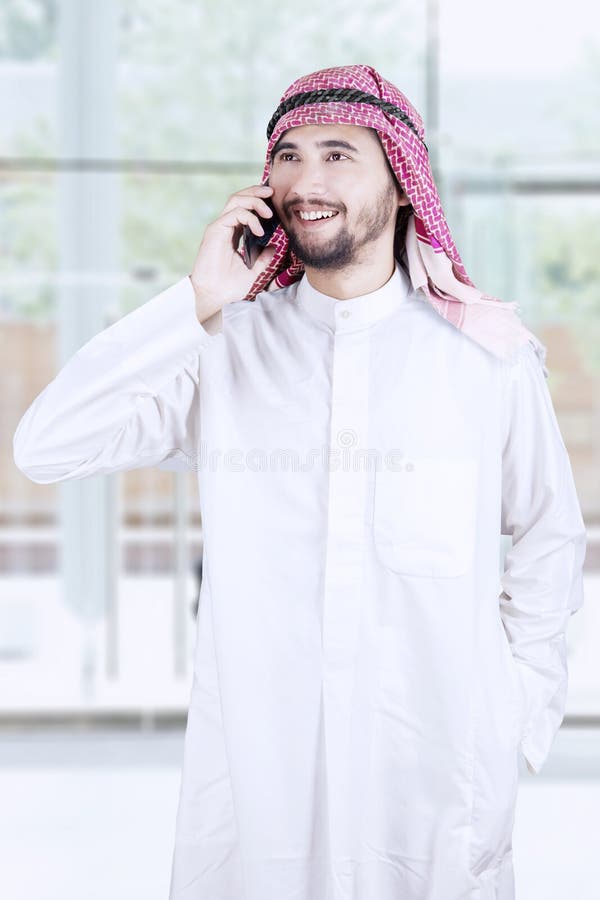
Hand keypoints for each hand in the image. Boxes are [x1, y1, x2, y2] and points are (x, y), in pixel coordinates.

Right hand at [190, 184, 277, 322]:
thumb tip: (275, 247)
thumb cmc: (229, 286)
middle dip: (256, 192)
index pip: (244, 208)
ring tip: (269, 213)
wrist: (215, 296)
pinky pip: (234, 214)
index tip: (274, 204)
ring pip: (236, 200)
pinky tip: (259, 231)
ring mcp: (219, 227)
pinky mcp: (215, 230)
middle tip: (272, 193)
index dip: (258, 201)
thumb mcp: (254, 271)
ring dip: (254, 201)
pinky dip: (250, 218)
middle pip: (239, 197)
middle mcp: (225, 226)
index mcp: (232, 233)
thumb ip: (264, 258)